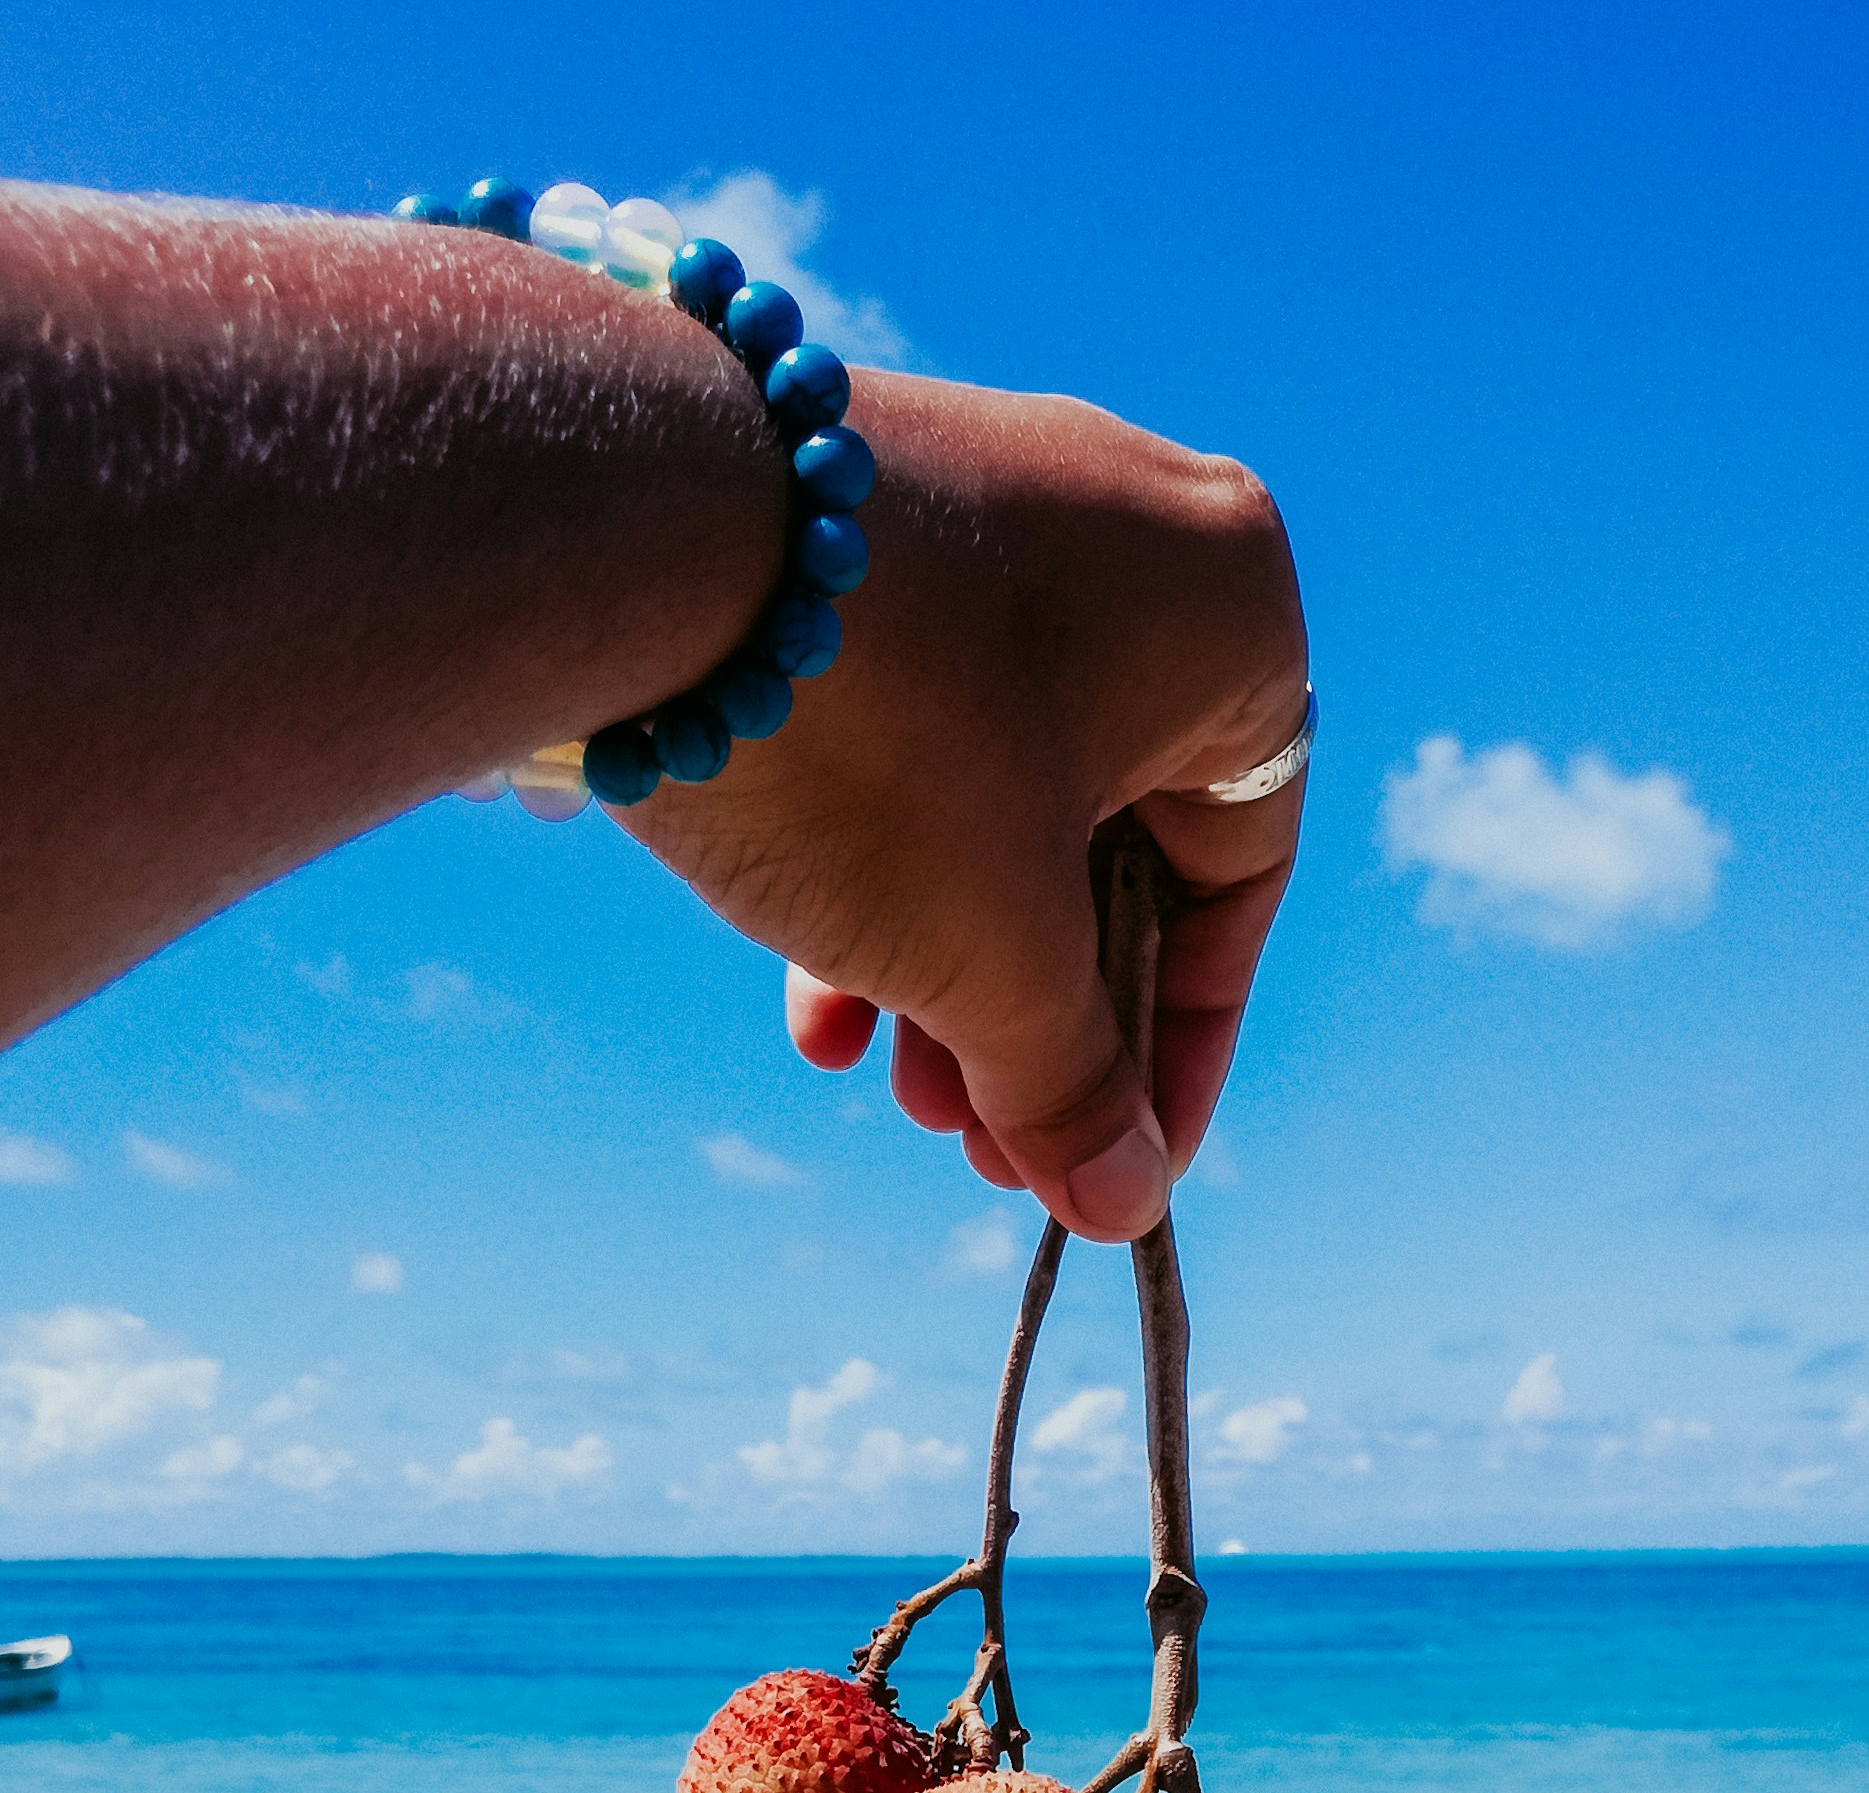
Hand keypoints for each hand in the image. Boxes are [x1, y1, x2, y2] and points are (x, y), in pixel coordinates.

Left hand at [612, 371, 1307, 1242]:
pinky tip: (816, 1000)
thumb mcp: (995, 954)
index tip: (1113, 1165)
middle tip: (977, 1146)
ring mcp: (994, 513)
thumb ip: (1073, 1087)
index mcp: (1236, 617)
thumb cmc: (880, 745)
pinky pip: (916, 726)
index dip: (1173, 1054)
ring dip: (954, 968)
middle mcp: (1138, 537)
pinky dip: (883, 864)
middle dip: (1039, 1021)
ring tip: (890, 1090)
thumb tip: (1122, 1203)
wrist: (630, 535)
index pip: (1238, 885)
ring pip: (1004, 798)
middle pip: (1113, 848)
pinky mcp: (866, 527)